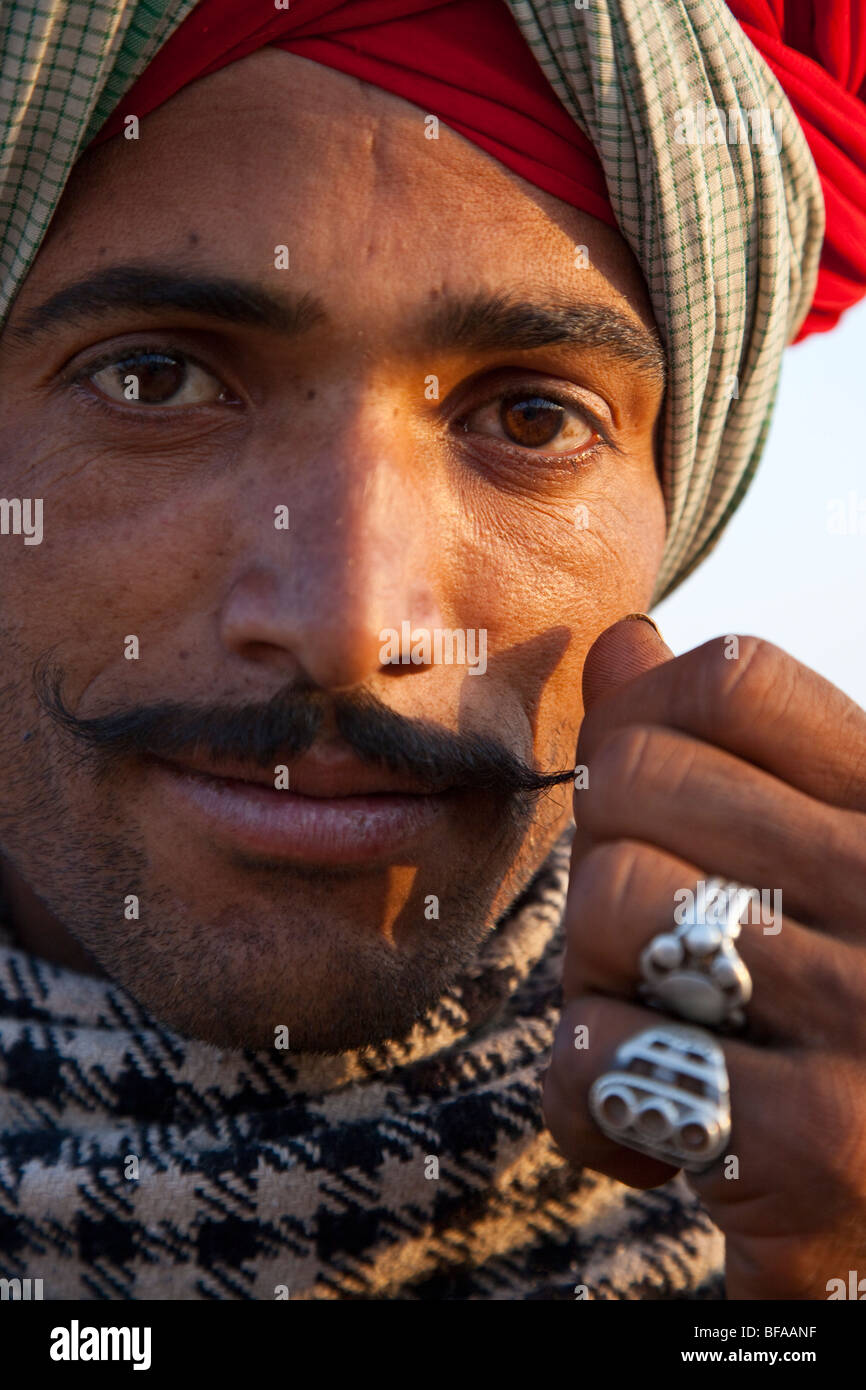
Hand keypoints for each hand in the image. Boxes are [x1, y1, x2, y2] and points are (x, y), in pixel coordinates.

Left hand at [542, 617, 865, 1298]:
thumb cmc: (838, 1021)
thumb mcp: (810, 865)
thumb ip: (724, 753)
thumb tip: (624, 642)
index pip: (732, 679)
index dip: (640, 723)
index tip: (638, 803)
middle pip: (641, 779)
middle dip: (604, 864)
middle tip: (651, 950)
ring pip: (615, 903)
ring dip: (595, 984)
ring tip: (659, 1036)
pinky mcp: (825, 1144)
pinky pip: (603, 1052)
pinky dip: (587, 1100)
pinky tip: (654, 1136)